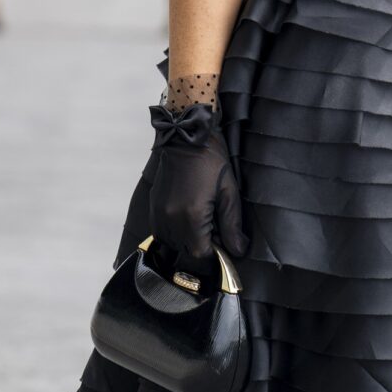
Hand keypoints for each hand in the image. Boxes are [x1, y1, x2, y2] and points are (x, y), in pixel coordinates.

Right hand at [146, 102, 248, 274]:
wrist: (187, 139)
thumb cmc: (211, 163)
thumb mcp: (229, 193)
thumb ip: (232, 226)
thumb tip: (238, 250)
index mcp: (192, 217)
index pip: (200, 253)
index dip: (214, 251)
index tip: (223, 240)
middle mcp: (171, 219)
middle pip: (185, 250)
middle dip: (201, 245)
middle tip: (214, 227)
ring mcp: (159, 213)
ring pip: (172, 243)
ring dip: (187, 239)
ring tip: (201, 220)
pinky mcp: (153, 206)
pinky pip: (161, 232)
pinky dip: (174, 231)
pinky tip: (187, 216)